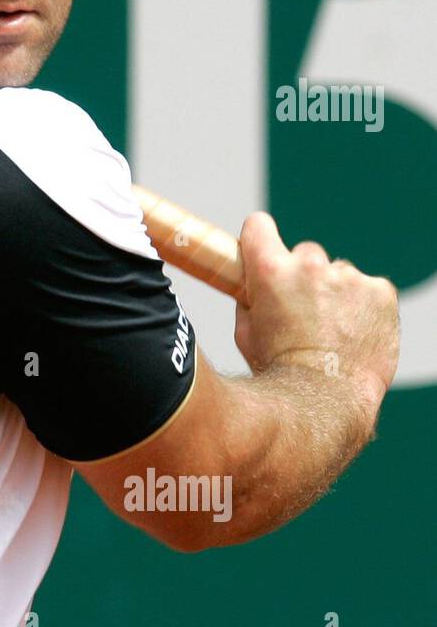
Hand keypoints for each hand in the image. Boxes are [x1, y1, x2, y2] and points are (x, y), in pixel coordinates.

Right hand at [233, 212, 399, 410]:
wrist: (323, 400)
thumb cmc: (278, 372)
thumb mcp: (246, 333)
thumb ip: (250, 300)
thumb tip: (253, 287)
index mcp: (270, 271)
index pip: (259, 226)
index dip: (259, 239)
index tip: (262, 250)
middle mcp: (310, 266)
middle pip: (304, 254)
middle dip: (302, 277)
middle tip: (303, 312)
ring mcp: (349, 278)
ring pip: (339, 276)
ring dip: (335, 295)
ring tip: (332, 333)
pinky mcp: (381, 292)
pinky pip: (369, 290)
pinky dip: (363, 308)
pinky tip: (354, 334)